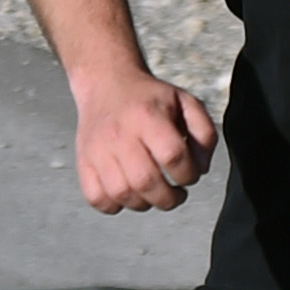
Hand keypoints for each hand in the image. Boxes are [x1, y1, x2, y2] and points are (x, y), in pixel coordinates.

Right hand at [73, 66, 217, 211]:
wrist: (108, 84)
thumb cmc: (148, 98)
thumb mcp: (186, 103)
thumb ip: (205, 134)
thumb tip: (201, 168)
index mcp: (147, 116)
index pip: (173, 156)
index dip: (188, 174)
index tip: (190, 175)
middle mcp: (119, 134)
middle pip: (146, 181)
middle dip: (169, 198)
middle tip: (176, 194)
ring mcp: (98, 150)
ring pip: (121, 194)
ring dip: (145, 204)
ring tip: (154, 194)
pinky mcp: (84, 161)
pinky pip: (96, 197)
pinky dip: (114, 205)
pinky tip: (128, 194)